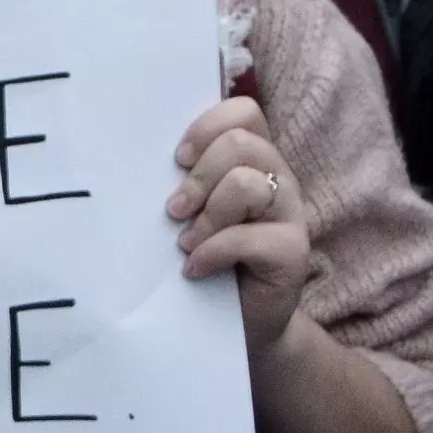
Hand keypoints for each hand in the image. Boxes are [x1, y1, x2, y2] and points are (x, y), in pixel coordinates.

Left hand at [167, 97, 310, 354]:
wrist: (239, 319)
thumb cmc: (206, 256)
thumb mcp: (191, 210)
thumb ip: (183, 178)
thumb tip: (138, 153)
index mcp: (253, 159)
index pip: (244, 112)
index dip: (208, 127)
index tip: (178, 158)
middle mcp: (277, 180)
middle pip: (241, 144)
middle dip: (198, 177)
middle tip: (174, 210)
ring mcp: (291, 215)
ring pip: (247, 184)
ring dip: (206, 216)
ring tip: (186, 242)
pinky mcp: (294, 252)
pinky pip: (248, 238)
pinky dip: (212, 252)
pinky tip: (195, 268)